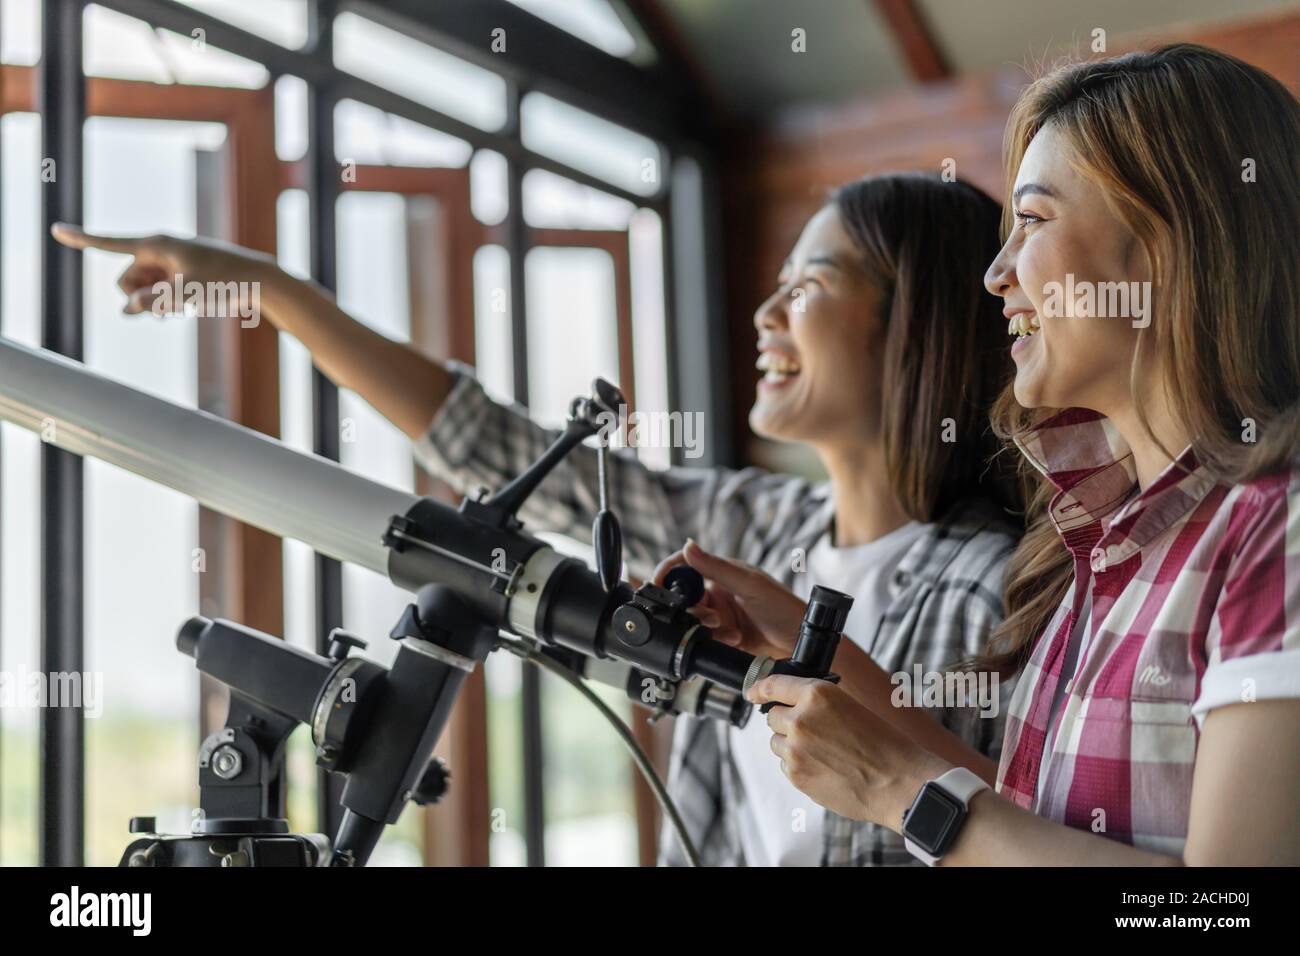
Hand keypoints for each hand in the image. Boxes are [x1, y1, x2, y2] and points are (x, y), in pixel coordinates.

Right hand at [51, 224, 272, 316]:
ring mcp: (169, 265)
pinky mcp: (179, 277)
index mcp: (157, 244)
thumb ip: (153, 302)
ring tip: (179, 308)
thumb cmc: (225, 282)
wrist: (259, 281)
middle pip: (124, 279)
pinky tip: (182, 309)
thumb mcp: (186, 294)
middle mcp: (159, 251)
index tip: (56, 230)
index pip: (111, 242)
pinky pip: (156, 294)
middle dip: (136, 297)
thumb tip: (127, 309)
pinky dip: (163, 305)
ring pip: (141, 290)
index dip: (82, 239)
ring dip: (151, 304)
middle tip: (166, 305)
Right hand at [652, 538, 804, 660]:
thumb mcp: (750, 585)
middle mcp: (720, 591)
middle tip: (708, 618)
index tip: (658, 585)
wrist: (802, 645)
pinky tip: (734, 640)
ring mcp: (721, 614)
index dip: (668, 572)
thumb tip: (688, 545)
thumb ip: (717, 567)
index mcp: (724, 572)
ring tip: (726, 631)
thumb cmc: (785, 609)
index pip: (686, 564)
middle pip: (685, 596)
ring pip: (693, 619)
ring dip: (704, 627)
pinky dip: (714, 640)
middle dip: (690, 609)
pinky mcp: (724, 636)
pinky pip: (704, 638)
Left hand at [746, 674, 949, 826]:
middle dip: (788, 722)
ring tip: (825, 753)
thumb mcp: (850, 707)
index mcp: (817, 694)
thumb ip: (817, 704)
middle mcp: (800, 718)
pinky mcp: (796, 775)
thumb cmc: (883, 744)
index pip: (773, 685)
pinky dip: (798, 766)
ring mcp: (795, 749)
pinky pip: (785, 765)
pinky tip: (825, 768)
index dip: (758, 688)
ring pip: (777, 742)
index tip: (752, 692)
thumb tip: (791, 707)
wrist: (897, 781)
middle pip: (773, 716)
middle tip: (815, 733)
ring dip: (792, 745)